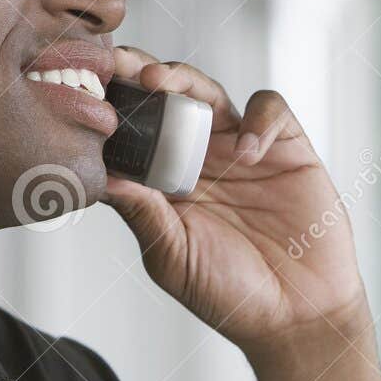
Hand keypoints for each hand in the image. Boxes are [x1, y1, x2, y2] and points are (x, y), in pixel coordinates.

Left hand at [100, 47, 369, 351]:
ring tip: (160, 83)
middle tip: (116, 64)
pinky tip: (248, 151)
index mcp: (166, 180)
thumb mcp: (172, 257)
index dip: (111, 104)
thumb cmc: (231, 294)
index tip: (82, 89)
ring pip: (210, 92)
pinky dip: (258, 118)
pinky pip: (271, 110)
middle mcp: (202, 157)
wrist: (298, 316)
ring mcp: (244, 149)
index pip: (133, 128)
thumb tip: (100, 175)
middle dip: (138, 72)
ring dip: (184, 79)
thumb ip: (143, 214)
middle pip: (167, 97)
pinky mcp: (288, 149)